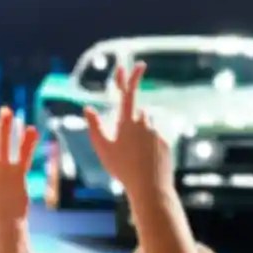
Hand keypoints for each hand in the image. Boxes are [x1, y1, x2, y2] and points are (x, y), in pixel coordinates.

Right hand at [0, 107, 37, 222]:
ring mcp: (6, 171)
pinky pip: (23, 155)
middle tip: (3, 108)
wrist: (7, 220)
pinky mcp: (18, 175)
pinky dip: (27, 142)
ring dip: (9, 128)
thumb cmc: (3, 205)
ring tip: (12, 112)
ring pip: (6, 145)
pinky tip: (31, 129)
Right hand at [85, 63, 171, 194]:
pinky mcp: (165, 142)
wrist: (149, 186)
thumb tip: (87, 108)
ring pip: (148, 125)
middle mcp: (144, 123)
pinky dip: (149, 145)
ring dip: (141, 132)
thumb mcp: (102, 148)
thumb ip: (94, 126)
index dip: (131, 78)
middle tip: (125, 144)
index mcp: (127, 122)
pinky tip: (145, 161)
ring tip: (135, 154)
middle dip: (132, 120)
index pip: (129, 94)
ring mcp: (156, 132)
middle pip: (138, 113)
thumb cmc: (122, 168)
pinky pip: (156, 137)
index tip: (137, 66)